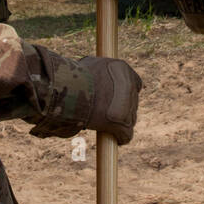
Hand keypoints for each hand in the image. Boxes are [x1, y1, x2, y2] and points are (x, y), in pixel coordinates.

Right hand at [19, 42, 140, 145]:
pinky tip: (114, 138)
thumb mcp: (89, 65)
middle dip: (121, 108)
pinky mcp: (122, 124)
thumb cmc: (73, 77)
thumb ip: (100, 70)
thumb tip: (98, 72)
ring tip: (104, 124)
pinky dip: (120, 138)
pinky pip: (126, 135)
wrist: (69, 90)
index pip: (135, 83)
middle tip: (105, 112)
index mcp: (124, 70)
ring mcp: (127, 106)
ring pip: (130, 119)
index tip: (115, 97)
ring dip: (119, 122)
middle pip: (132, 103)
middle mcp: (129, 87)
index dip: (125, 92)